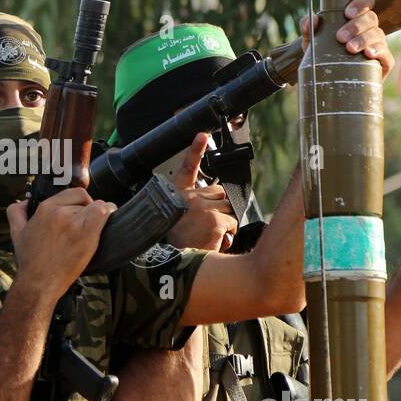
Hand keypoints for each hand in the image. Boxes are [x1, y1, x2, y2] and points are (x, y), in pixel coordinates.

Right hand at [6, 187, 115, 296]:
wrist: (39, 282)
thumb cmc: (30, 261)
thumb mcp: (16, 232)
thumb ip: (16, 213)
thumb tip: (23, 202)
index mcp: (45, 209)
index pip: (70, 193)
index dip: (76, 202)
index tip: (78, 212)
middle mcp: (59, 212)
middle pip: (84, 199)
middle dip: (86, 209)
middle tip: (85, 223)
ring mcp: (74, 222)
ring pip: (96, 205)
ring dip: (99, 213)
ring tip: (95, 225)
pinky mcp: (86, 233)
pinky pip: (104, 211)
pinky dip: (109, 212)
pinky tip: (108, 218)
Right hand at [165, 133, 238, 250]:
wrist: (168, 265)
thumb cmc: (174, 246)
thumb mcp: (175, 222)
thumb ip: (193, 210)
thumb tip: (220, 209)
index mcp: (175, 196)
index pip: (187, 169)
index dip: (195, 150)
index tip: (202, 135)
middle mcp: (188, 197)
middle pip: (219, 192)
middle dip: (221, 207)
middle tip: (210, 225)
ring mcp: (202, 207)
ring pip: (229, 208)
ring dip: (225, 222)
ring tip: (209, 236)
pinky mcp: (214, 219)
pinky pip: (232, 223)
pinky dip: (227, 236)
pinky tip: (212, 242)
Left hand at [299, 0, 393, 79]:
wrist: (332, 84)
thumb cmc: (324, 58)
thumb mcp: (313, 43)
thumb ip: (309, 29)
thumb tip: (312, 19)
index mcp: (356, 19)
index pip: (366, 2)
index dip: (360, 3)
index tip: (348, 13)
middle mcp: (369, 29)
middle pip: (371, 18)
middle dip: (356, 26)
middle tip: (340, 37)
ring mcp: (378, 44)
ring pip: (378, 34)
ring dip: (363, 39)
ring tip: (350, 48)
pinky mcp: (384, 62)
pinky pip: (386, 54)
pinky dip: (378, 51)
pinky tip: (368, 54)